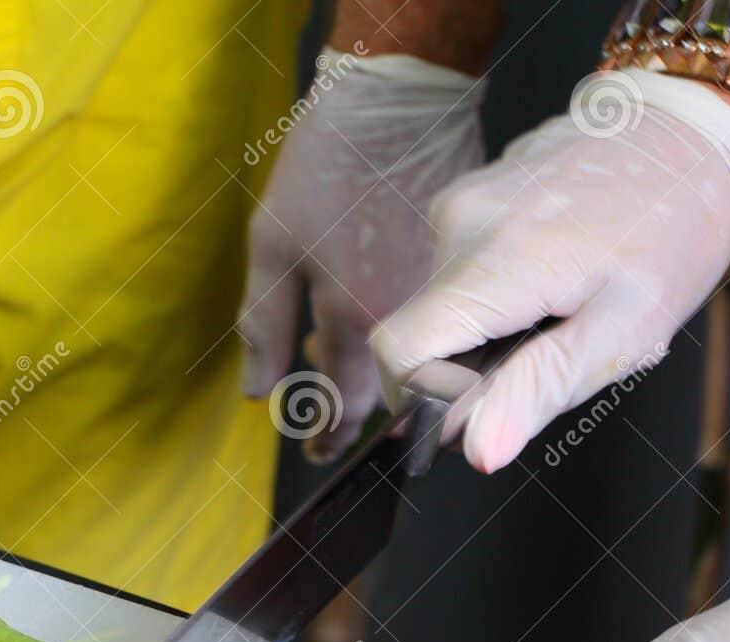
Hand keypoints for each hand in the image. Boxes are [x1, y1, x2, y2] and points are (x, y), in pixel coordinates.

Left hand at [239, 51, 483, 461]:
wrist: (399, 103)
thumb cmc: (327, 164)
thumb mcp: (272, 244)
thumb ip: (263, 327)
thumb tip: (260, 393)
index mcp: (354, 316)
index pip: (343, 408)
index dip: (326, 437)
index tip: (315, 451)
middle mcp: (409, 320)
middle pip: (385, 401)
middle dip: (350, 415)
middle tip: (323, 420)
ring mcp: (445, 300)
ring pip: (418, 371)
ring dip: (380, 383)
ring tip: (345, 368)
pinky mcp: (469, 274)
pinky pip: (446, 334)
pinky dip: (413, 345)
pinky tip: (385, 329)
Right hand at [370, 70, 729, 473]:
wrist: (691, 126)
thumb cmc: (674, 225)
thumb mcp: (628, 329)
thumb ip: (542, 388)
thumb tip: (478, 450)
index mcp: (496, 261)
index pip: (397, 353)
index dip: (430, 394)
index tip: (498, 394)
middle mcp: (460, 223)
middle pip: (420, 332)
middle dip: (470, 363)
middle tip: (552, 345)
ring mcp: (460, 199)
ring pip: (440, 302)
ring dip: (486, 325)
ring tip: (561, 302)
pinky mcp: (469, 191)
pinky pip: (458, 265)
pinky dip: (494, 288)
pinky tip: (554, 269)